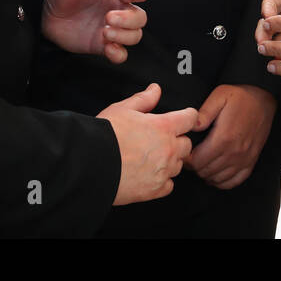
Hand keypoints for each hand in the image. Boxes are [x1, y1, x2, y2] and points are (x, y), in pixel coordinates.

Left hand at [43, 0, 147, 62]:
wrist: (47, 16)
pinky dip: (119, 54)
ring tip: (105, 33)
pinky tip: (109, 48)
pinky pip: (121, 54)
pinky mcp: (104, 46)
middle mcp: (118, 10)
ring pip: (134, 35)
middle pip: (140, 17)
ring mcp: (113, 29)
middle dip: (129, 20)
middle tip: (108, 18)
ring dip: (124, 36)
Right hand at [99, 83, 196, 205]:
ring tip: (151, 158)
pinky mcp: (155, 190)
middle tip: (159, 139)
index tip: (182, 118)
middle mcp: (168, 149)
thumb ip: (144, 99)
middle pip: (186, 144)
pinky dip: (162, 180)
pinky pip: (169, 185)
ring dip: (170, 160)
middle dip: (177, 140)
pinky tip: (149, 175)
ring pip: (179, 165)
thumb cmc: (105, 135)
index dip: (187, 116)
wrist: (90, 164)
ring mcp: (163, 171)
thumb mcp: (122, 109)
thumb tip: (155, 90)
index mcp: (163, 127)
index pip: (190, 118)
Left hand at [185, 84, 276, 189]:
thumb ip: (203, 113)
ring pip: (219, 179)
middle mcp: (235, 152)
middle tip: (190, 158)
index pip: (198, 161)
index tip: (184, 153)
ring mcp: (244, 158)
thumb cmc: (240, 96)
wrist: (263, 97)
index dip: (187, 160)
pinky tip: (216, 175)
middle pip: (206, 171)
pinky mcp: (252, 160)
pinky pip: (235, 181)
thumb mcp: (219, 97)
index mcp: (223, 138)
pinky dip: (223, 182)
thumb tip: (192, 128)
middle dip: (195, 167)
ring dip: (207, 174)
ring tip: (201, 165)